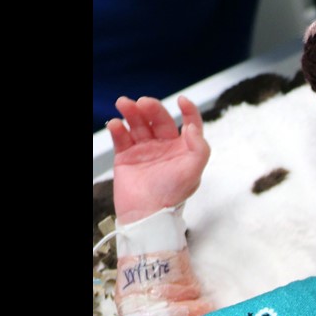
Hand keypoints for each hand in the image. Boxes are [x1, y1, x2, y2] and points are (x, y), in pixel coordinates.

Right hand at [108, 95, 208, 222]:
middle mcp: (164, 146)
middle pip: (159, 119)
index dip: (188, 110)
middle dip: (151, 108)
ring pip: (138, 124)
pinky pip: (121, 137)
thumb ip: (199, 147)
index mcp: (183, 149)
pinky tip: (116, 124)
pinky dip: (118, 128)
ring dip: (131, 112)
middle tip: (142, 103)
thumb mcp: (194, 171)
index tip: (181, 100)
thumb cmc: (172, 195)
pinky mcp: (126, 156)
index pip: (189, 123)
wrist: (147, 214)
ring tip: (124, 104)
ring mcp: (144, 150)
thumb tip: (192, 126)